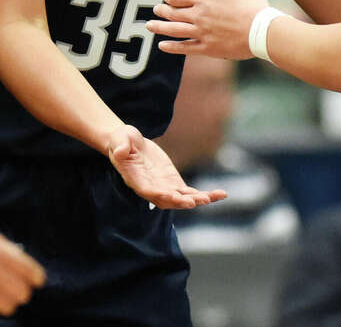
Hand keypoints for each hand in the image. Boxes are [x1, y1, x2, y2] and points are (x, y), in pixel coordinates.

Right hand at [106, 124, 225, 208]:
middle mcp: (152, 188)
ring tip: (214, 197)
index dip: (161, 194)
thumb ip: (120, 146)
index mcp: (137, 180)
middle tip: (198, 201)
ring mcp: (164, 187)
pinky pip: (189, 192)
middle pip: (168, 200)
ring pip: (182, 198)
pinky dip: (204, 195)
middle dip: (183, 201)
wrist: (129, 143)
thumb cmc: (122, 141)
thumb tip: (120, 150)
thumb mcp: (120, 140)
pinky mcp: (173, 182)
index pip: (149, 191)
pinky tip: (220, 194)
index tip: (174, 196)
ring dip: (198, 199)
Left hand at [149, 0, 267, 59]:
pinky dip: (172, 47)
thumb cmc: (250, 4)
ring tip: (150, 26)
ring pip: (174, 30)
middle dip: (161, 11)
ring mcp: (201, 32)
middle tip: (156, 10)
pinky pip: (184, 47)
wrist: (262, 30)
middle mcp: (198, 15)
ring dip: (160, 28)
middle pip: (171, 13)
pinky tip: (162, 46)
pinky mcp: (207, 48)